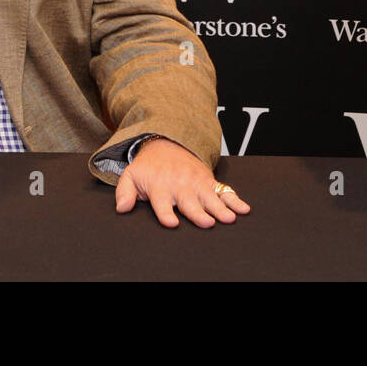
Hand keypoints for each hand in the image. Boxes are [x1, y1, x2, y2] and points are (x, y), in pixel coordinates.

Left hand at [114, 137, 250, 228]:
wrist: (166, 143)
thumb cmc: (148, 167)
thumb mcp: (130, 176)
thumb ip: (125, 193)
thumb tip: (122, 208)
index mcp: (160, 187)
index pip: (162, 203)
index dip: (166, 213)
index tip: (172, 223)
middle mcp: (180, 186)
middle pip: (190, 202)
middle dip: (199, 213)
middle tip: (208, 223)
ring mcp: (196, 183)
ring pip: (210, 197)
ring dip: (220, 208)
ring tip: (230, 218)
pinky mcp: (209, 181)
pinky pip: (224, 190)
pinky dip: (235, 199)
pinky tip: (244, 209)